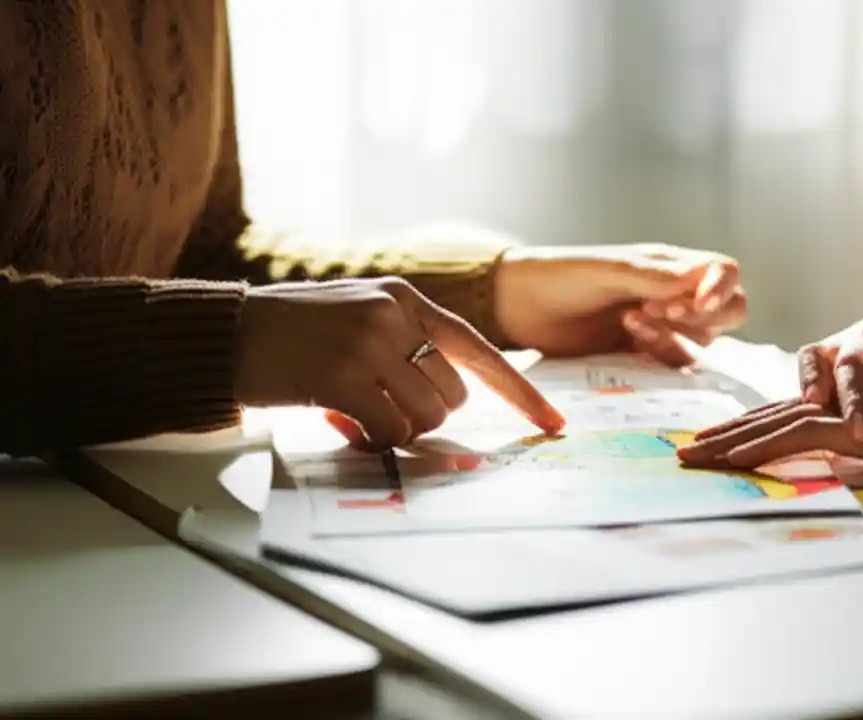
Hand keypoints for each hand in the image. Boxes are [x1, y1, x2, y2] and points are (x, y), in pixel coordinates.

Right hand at [235, 277, 563, 448]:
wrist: (224, 333)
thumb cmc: (292, 334)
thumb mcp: (359, 316)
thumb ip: (405, 345)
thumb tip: (446, 400)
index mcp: (406, 298)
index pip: (479, 348)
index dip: (520, 391)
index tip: (554, 422)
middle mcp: (395, 314)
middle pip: (454, 394)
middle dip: (423, 414)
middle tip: (378, 408)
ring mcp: (370, 342)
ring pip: (427, 416)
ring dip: (396, 429)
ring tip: (355, 412)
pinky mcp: (344, 375)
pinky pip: (389, 430)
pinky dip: (372, 439)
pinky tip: (342, 422)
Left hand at [494, 243, 745, 365]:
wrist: (518, 306)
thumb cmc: (562, 274)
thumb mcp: (610, 270)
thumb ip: (656, 276)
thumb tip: (704, 280)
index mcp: (671, 265)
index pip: (723, 273)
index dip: (721, 290)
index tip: (697, 303)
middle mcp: (675, 295)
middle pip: (728, 310)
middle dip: (704, 317)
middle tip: (658, 312)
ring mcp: (662, 328)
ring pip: (703, 341)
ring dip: (674, 335)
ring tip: (629, 323)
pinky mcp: (643, 357)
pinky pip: (674, 365)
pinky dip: (659, 356)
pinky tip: (626, 341)